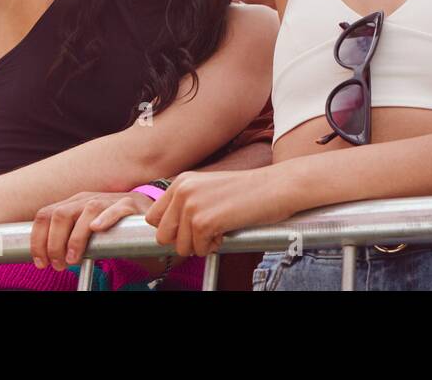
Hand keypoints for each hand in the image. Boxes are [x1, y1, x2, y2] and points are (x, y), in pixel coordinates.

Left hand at [30, 191, 155, 270]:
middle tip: (59, 264)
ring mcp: (108, 200)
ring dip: (76, 238)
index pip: (45, 215)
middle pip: (60, 214)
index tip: (41, 262)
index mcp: (72, 204)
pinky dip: (105, 218)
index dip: (38, 240)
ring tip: (75, 258)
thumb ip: (66, 236)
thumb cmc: (109, 226)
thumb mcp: (82, 228)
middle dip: (54, 243)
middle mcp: (87, 199)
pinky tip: (97, 229)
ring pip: (86, 211)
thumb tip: (44, 256)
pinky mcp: (129, 205)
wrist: (142, 213)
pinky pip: (116, 209)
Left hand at [146, 166, 300, 257]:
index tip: (190, 230)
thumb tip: (167, 232)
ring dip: (201, 245)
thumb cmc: (250, 191)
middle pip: (162, 236)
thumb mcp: (210, 189)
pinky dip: (214, 247)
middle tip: (206, 233)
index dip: (173, 229)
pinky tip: (227, 231)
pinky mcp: (204, 222)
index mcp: (182, 181)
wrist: (277, 187)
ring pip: (181, 247)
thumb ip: (187, 203)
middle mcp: (182, 191)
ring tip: (221, 229)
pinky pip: (199, 250)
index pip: (154, 217)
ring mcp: (191, 206)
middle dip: (184, 241)